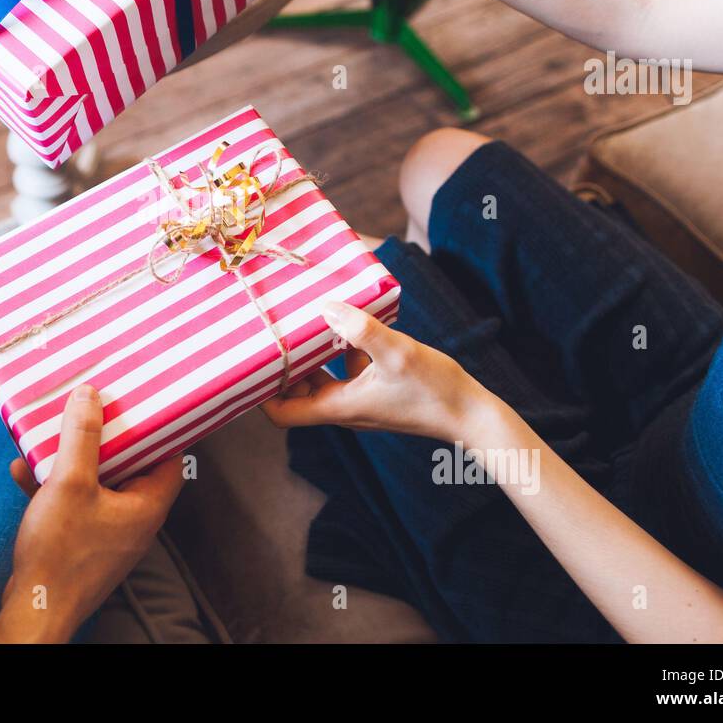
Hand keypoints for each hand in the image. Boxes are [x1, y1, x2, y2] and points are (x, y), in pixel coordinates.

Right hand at [0, 384, 184, 642]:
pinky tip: (23, 471)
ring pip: (97, 485)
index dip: (159, 429)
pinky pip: (75, 505)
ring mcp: (109, 535)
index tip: (142, 404)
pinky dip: (54, 487)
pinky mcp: (83, 545)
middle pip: (131, 467)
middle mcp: (134, 521)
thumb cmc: (60, 553)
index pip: (171, 458)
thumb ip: (82, 437)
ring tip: (50, 436)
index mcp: (147, 506)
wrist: (34, 609)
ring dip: (73, 460)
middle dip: (107, 439)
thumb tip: (90, 396)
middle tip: (93, 411)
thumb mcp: (70, 482)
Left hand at [261, 301, 494, 443]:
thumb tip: (325, 307)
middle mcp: (344, 407)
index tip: (250, 366)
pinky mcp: (378, 390)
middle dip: (282, 367)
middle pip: (297, 392)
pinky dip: (341, 349)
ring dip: (311, 353)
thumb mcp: (397, 352)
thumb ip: (361, 329)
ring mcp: (361, 400)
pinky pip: (347, 370)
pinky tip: (349, 321)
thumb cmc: (435, 390)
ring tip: (302, 321)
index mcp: (339, 407)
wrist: (471, 414)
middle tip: (270, 335)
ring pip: (322, 378)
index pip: (283, 413)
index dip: (261, 394)